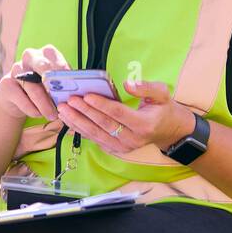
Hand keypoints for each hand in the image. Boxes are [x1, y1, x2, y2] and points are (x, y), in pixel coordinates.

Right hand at [0, 45, 70, 120]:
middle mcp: (30, 57)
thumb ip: (65, 83)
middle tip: (61, 99)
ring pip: (33, 87)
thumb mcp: (56, 82)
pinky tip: (39, 114)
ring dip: (44, 104)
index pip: (54, 56)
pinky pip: (22, 98)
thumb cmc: (43, 87)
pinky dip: (32, 109)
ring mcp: (16, 69)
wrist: (18, 97)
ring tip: (53, 115)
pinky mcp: (6, 84)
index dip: (62, 70)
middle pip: (42, 66)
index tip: (70, 83)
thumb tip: (78, 92)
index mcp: (46, 53)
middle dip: (53, 83)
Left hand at [56, 79, 194, 156]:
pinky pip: (95, 139)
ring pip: (96, 134)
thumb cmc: (163, 109)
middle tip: (68, 101)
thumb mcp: (162, 94)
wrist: (168, 131)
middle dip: (84, 112)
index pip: (118, 114)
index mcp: (144, 125)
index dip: (101, 105)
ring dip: (77, 122)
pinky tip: (70, 120)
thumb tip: (127, 84)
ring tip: (63, 110)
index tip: (86, 95)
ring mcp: (123, 147)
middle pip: (103, 124)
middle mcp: (133, 139)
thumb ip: (146, 87)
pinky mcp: (116, 149)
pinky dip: (81, 130)